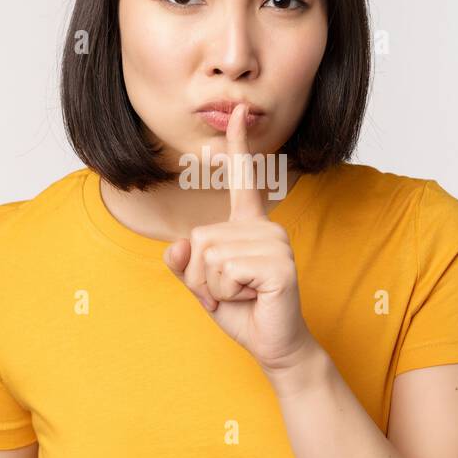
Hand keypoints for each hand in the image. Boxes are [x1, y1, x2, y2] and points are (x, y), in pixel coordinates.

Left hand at [162, 103, 319, 377]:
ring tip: (242, 296)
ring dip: (215, 287)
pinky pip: (226, 272)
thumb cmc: (242, 312)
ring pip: (211, 257)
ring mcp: (276, 244)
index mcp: (250, 225)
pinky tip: (253, 298)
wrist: (274, 346)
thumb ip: (185, 265)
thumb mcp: (203, 286)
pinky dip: (227, 294)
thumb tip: (177, 245)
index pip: (244, 180)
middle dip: (202, 276)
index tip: (238, 111)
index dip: (237, 145)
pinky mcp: (279, 265)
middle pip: (201, 238)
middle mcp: (266, 227)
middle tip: (229, 293)